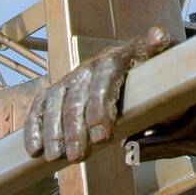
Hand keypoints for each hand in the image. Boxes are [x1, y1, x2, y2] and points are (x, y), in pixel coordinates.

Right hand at [23, 25, 175, 163]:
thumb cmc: (151, 75)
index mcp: (117, 59)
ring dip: (53, 131)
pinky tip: (33, 150)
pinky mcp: (57, 91)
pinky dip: (34, 127)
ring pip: (55, 102)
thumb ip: (160, 51)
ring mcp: (71, 78)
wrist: (135, 72)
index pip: (105, 79)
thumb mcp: (162, 64)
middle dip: (75, 128)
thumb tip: (159, 37)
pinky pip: (40, 107)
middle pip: (77, 96)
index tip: (102, 136)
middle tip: (77, 156)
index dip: (100, 106)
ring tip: (56, 158)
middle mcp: (90, 66)